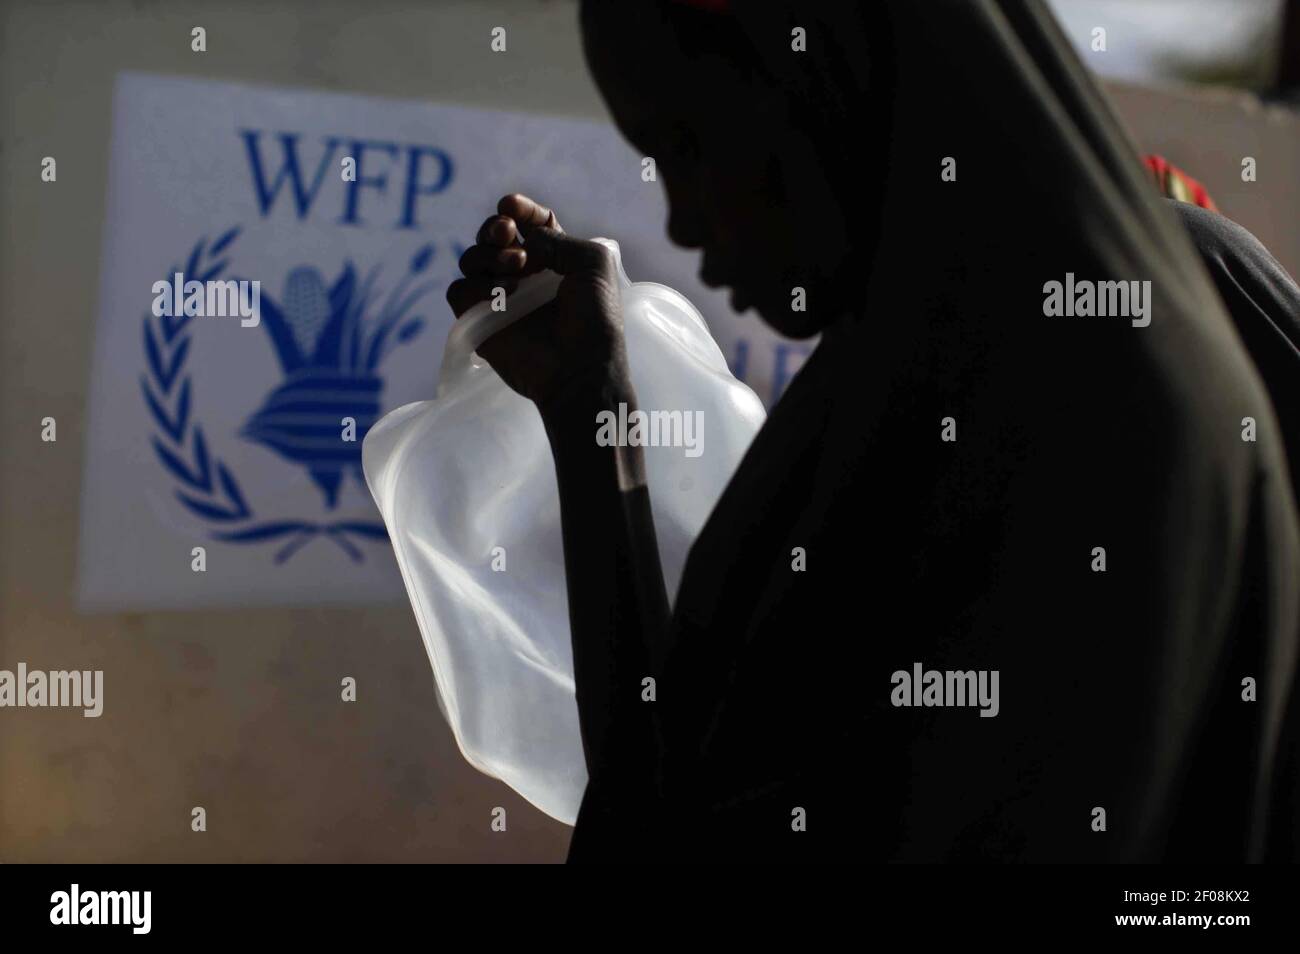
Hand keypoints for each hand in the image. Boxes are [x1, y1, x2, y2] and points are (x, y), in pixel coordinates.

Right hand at [446, 194, 629, 408]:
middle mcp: (524, 275)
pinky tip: (502, 294)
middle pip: (493, 236)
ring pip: (472, 258)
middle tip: (508, 233)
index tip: (511, 206)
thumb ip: (558, 239)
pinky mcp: (480, 321)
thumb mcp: (592, 264)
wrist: (580, 369)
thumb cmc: (595, 320)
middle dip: (496, 226)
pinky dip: (474, 286)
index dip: (519, 210)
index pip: (529, 224)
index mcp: (553, 260)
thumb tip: (524, 239)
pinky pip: (459, 291)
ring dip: (488, 253)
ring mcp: (500, 298)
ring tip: (515, 266)